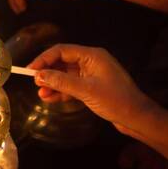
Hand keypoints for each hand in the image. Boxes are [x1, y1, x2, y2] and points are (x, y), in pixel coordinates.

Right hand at [29, 43, 153, 134]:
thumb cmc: (115, 100)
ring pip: (66, 75)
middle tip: (35, 83)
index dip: (44, 59)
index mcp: (93, 55)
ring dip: (53, 84)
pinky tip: (50, 98)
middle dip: (48, 73)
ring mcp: (93, 75)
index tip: (30, 71)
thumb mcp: (85, 90)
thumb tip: (38, 76)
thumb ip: (61, 81)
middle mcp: (92, 62)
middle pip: (63, 62)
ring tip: (41, 94)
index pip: (62, 51)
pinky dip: (62, 91)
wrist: (137, 117)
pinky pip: (72, 86)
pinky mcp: (93, 87)